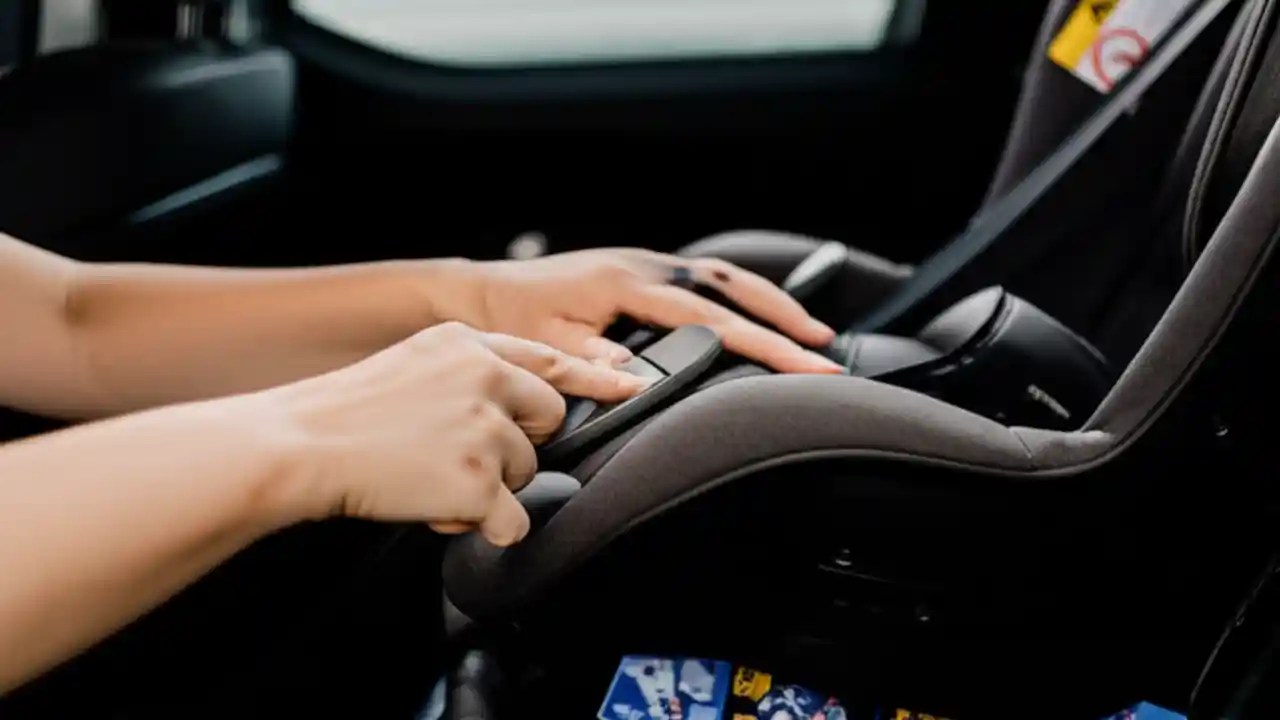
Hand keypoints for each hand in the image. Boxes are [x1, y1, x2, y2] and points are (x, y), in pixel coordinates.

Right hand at [266, 322, 647, 545]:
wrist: (299, 443)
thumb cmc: (345, 413)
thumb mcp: (412, 364)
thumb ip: (465, 373)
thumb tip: (508, 406)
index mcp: (468, 344)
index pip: (550, 358)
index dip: (596, 377)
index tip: (631, 385)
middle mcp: (486, 377)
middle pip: (547, 420)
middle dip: (518, 445)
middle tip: (464, 456)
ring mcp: (484, 427)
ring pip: (526, 472)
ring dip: (488, 486)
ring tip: (431, 478)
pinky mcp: (479, 479)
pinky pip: (511, 519)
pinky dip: (483, 526)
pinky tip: (440, 509)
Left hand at [460, 248, 842, 373]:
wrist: (486, 291)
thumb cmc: (513, 321)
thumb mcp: (545, 346)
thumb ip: (590, 361)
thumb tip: (636, 378)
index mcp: (628, 284)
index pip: (712, 317)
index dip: (763, 342)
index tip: (808, 362)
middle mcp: (646, 265)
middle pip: (733, 285)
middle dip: (784, 317)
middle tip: (825, 350)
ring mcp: (647, 263)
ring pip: (724, 276)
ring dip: (769, 302)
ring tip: (808, 332)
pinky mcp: (643, 270)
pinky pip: (705, 278)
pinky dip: (740, 295)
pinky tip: (756, 315)